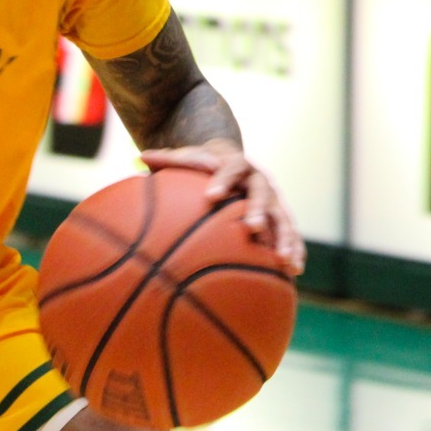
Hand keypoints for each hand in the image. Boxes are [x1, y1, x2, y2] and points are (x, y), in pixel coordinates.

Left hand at [141, 139, 304, 274]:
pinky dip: (294, 250)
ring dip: (285, 238)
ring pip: (283, 218)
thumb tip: (137, 158)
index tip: (211, 195)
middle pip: (261, 194)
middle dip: (257, 211)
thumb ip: (167, 160)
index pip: (231, 168)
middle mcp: (259, 180)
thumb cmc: (204, 164)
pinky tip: (293, 272)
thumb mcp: (186, 158)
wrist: (233, 161)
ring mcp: (273, 199)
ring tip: (284, 261)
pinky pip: (289, 234)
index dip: (222, 181)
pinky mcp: (279, 216)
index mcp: (236, 164)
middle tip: (250, 228)